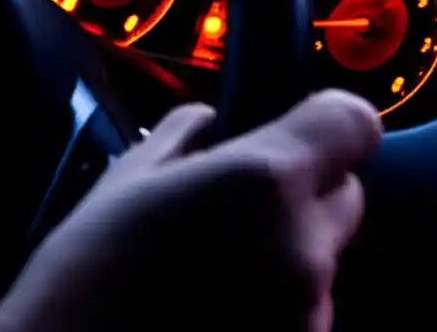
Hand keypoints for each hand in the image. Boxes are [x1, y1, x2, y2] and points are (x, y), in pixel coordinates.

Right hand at [0, 90, 381, 331]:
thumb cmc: (83, 279)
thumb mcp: (126, 182)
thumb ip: (184, 137)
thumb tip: (209, 124)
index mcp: (263, 181)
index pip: (353, 124)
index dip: (327, 124)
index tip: (298, 131)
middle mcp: (303, 248)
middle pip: (345, 195)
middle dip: (303, 194)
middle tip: (235, 211)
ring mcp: (308, 313)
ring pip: (322, 261)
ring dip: (285, 258)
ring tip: (211, 276)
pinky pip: (304, 314)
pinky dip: (274, 308)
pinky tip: (214, 313)